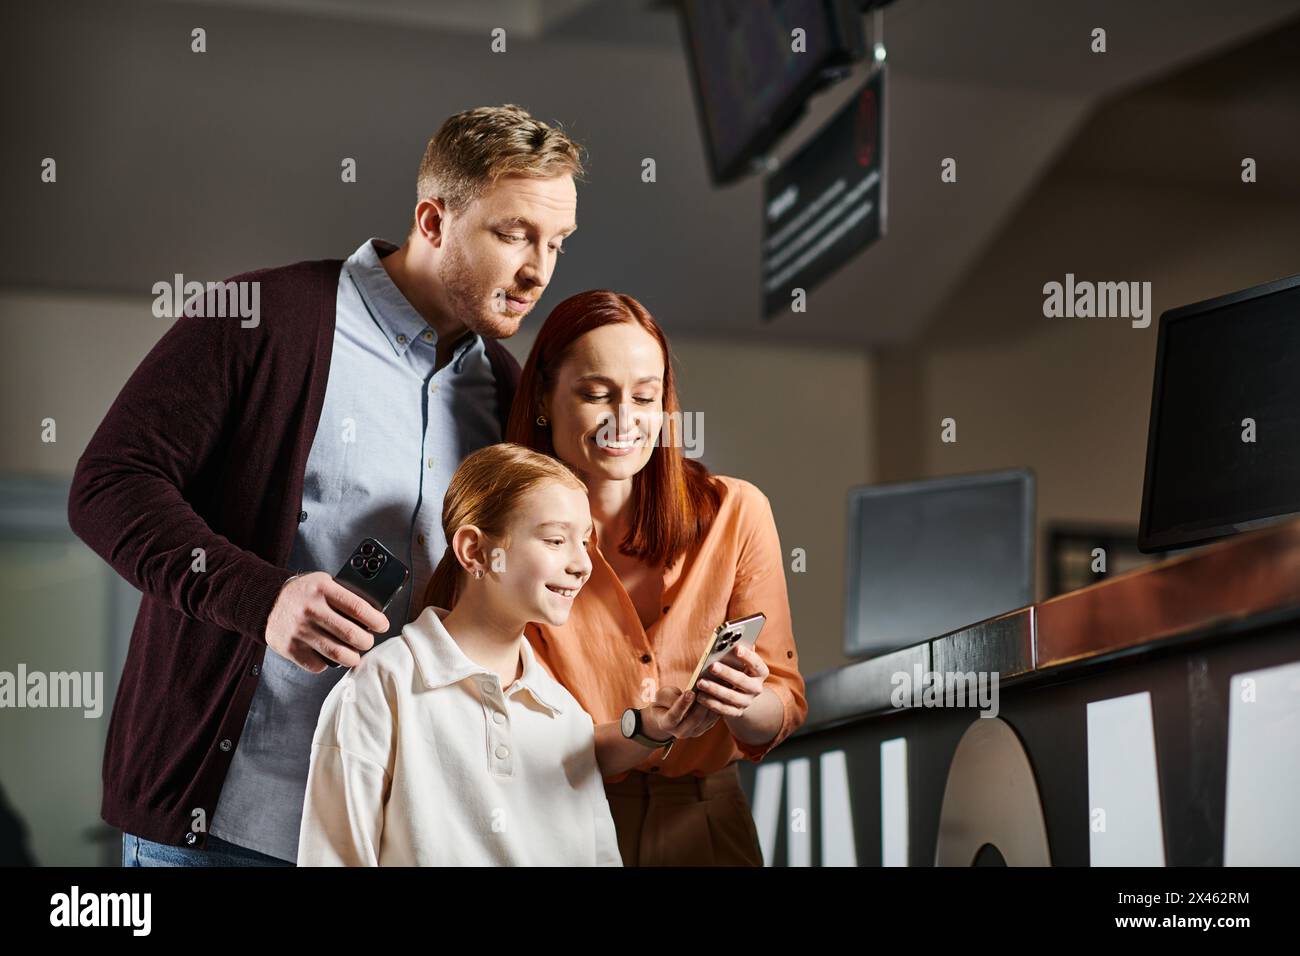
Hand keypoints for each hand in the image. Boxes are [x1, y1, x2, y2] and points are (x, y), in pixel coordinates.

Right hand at [264, 572, 387, 671]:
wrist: (267, 602)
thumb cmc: (305, 593)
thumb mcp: (324, 582)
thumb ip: (345, 593)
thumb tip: (375, 611)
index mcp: (323, 589)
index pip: (358, 607)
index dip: (376, 620)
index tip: (383, 626)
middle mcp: (311, 609)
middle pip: (351, 634)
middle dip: (367, 641)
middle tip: (368, 641)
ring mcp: (300, 630)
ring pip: (338, 654)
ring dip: (353, 657)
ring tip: (355, 654)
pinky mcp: (291, 648)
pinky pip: (318, 665)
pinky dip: (328, 664)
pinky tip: (330, 656)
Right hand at [641, 686, 721, 741]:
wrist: (668, 714)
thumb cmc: (663, 701)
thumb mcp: (661, 697)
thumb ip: (671, 697)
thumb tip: (690, 694)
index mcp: (666, 724)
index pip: (674, 716)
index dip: (682, 704)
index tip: (690, 692)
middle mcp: (681, 732)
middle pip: (694, 719)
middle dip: (702, 704)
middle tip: (710, 688)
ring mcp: (695, 732)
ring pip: (707, 719)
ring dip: (713, 703)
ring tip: (719, 687)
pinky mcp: (706, 727)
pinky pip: (714, 717)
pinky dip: (719, 705)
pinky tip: (724, 691)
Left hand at [692, 643, 768, 717]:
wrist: (742, 694)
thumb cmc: (738, 668)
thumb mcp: (740, 660)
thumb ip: (737, 650)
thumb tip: (732, 636)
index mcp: (761, 672)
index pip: (756, 663)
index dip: (748, 656)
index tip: (736, 648)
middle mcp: (757, 688)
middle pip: (742, 681)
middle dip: (727, 673)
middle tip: (712, 666)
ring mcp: (747, 702)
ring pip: (731, 697)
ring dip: (715, 689)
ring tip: (700, 682)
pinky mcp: (737, 713)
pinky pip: (724, 709)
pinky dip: (711, 703)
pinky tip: (699, 696)